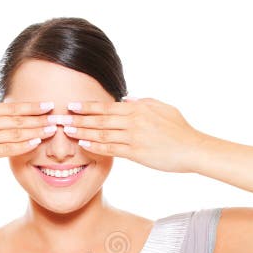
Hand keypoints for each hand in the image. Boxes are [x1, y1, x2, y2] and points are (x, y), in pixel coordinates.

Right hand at [0, 96, 56, 172]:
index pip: (12, 107)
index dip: (32, 106)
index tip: (47, 105)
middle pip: (19, 118)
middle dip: (41, 117)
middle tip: (59, 116)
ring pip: (17, 132)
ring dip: (37, 130)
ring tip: (53, 130)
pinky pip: (8, 148)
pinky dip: (23, 145)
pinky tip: (36, 143)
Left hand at [61, 97, 205, 172]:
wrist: (193, 148)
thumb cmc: (179, 129)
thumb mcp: (162, 108)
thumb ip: (142, 103)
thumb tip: (125, 99)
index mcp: (138, 108)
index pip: (107, 106)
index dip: (88, 106)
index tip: (72, 105)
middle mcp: (134, 121)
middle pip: (100, 119)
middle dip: (78, 118)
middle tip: (60, 118)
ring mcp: (135, 137)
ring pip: (103, 134)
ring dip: (83, 132)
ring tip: (66, 131)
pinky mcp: (137, 153)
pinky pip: (112, 149)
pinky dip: (96, 147)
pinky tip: (84, 146)